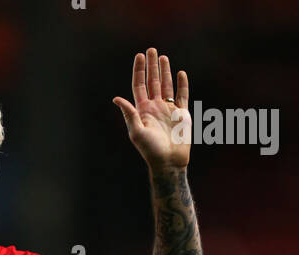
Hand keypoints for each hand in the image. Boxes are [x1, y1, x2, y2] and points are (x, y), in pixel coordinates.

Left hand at [113, 49, 190, 170]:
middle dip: (151, 66)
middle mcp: (154, 107)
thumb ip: (129, 114)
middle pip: (152, 82)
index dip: (139, 71)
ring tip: (163, 57)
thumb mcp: (136, 132)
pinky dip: (181, 84)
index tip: (139, 56)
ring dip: (165, 71)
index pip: (139, 86)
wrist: (169, 162)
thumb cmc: (150, 150)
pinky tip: (180, 74)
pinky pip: (182, 96)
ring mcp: (168, 109)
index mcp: (142, 110)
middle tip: (151, 50)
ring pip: (166, 85)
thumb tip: (116, 98)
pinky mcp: (181, 114)